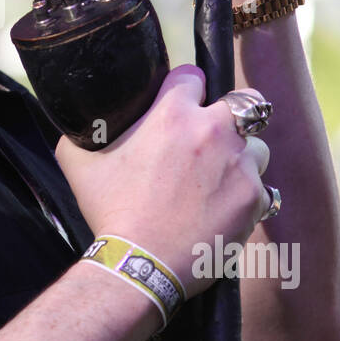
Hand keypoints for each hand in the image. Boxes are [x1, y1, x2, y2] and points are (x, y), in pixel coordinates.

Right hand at [54, 64, 269, 299]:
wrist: (141, 264)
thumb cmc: (110, 211)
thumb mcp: (79, 163)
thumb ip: (80, 133)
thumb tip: (77, 124)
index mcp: (172, 114)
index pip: (191, 76)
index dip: (185, 88)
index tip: (181, 101)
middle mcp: (213, 131)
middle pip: (244, 101)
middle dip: (232, 113)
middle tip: (216, 134)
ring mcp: (239, 164)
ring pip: (257, 148)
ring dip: (242, 158)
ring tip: (221, 180)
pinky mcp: (254, 198)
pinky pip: (262, 189)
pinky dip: (247, 198)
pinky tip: (226, 210)